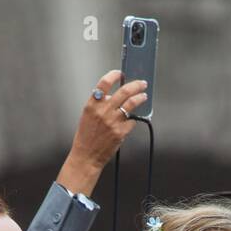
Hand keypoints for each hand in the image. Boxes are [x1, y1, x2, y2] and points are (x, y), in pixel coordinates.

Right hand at [56, 70, 146, 195]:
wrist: (86, 156)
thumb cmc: (86, 137)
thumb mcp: (87, 116)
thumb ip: (99, 105)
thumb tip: (114, 97)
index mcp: (92, 105)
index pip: (104, 83)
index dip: (114, 75)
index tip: (121, 73)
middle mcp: (103, 111)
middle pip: (124, 91)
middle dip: (136, 85)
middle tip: (142, 84)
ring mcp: (113, 121)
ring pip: (132, 104)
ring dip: (140, 98)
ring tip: (144, 96)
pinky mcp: (120, 132)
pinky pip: (132, 121)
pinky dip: (133, 119)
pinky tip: (132, 119)